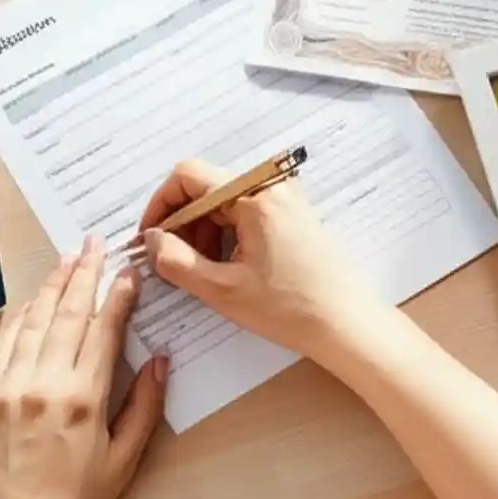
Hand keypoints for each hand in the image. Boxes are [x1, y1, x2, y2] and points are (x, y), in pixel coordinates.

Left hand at [0, 236, 167, 498]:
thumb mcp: (122, 462)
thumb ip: (144, 407)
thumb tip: (161, 361)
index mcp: (85, 398)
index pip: (104, 329)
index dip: (119, 296)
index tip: (130, 272)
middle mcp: (45, 383)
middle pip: (69, 313)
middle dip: (85, 273)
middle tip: (95, 243)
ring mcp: (10, 386)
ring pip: (35, 320)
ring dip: (53, 283)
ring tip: (68, 257)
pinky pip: (5, 342)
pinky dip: (20, 314)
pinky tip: (31, 298)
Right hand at [139, 160, 380, 358]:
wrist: (346, 323)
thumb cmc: (291, 308)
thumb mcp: (222, 289)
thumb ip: (176, 260)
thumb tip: (151, 240)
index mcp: (254, 195)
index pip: (188, 175)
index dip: (161, 205)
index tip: (151, 237)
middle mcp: (271, 185)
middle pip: (207, 187)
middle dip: (183, 223)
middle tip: (174, 261)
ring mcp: (285, 197)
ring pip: (225, 201)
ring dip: (204, 230)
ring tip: (204, 270)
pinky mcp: (292, 213)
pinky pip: (246, 210)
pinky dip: (227, 233)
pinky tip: (228, 266)